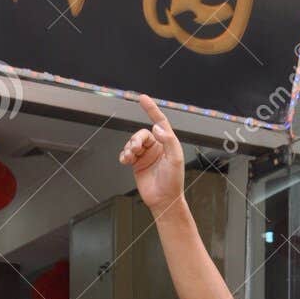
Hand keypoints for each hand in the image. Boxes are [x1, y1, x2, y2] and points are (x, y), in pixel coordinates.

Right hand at [119, 93, 185, 214]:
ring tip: (129, 157)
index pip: (159, 121)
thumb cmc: (173, 181)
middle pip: (141, 134)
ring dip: (129, 148)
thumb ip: (169, 140)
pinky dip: (124, 155)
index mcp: (167, 143)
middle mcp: (156, 147)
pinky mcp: (137, 165)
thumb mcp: (176, 159)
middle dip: (136, 139)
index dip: (151, 109)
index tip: (142, 98)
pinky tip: (125, 160)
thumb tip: (157, 127)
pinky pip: (126, 154)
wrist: (163, 200)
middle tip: (135, 150)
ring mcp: (146, 155)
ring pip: (132, 143)